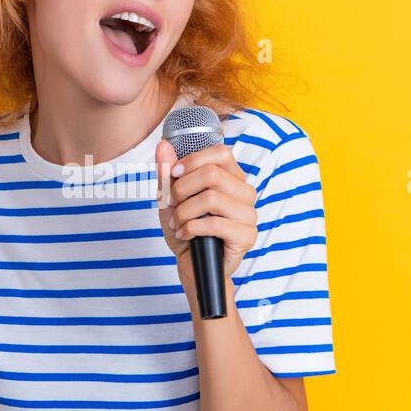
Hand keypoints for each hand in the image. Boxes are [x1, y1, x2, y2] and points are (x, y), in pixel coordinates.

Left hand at [154, 138, 258, 280]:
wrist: (192, 265)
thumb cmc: (186, 230)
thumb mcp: (170, 199)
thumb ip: (167, 172)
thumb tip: (163, 145)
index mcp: (232, 177)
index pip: (220, 152)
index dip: (193, 160)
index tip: (173, 174)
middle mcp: (245, 192)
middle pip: (212, 174)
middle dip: (182, 189)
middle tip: (171, 204)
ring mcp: (248, 214)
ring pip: (212, 199)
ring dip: (184, 212)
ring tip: (176, 222)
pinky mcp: (246, 235)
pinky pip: (215, 224)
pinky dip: (191, 228)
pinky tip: (185, 234)